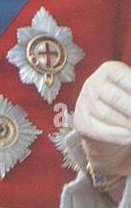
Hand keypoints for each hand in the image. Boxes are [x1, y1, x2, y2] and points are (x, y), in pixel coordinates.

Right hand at [72, 61, 130, 180]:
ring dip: (127, 124)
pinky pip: (99, 130)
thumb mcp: (130, 91)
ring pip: (107, 115)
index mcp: (108, 70)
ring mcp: (84, 103)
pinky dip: (118, 135)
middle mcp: (92, 84)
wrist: (108, 122)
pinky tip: (129, 136)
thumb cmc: (126, 102)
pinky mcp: (81, 122)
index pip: (123, 77)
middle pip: (115, 97)